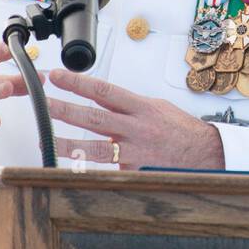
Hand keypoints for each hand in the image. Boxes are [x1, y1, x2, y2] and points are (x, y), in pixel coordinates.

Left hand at [46, 69, 224, 170]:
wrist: (206, 155)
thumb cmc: (181, 130)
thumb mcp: (156, 107)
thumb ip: (126, 104)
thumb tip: (99, 96)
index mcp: (142, 108)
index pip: (104, 90)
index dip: (78, 82)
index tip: (57, 76)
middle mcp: (136, 128)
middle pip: (93, 116)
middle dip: (63, 108)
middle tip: (42, 101)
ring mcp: (134, 152)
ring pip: (94, 147)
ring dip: (66, 143)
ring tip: (45, 139)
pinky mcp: (134, 171)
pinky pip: (107, 169)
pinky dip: (90, 167)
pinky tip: (71, 166)